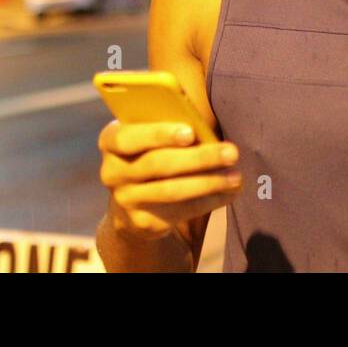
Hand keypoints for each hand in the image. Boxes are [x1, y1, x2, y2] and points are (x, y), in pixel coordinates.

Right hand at [98, 120, 241, 241]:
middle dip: (199, 158)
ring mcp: (125, 200)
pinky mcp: (142, 222)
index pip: (128, 137)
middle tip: (232, 152)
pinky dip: (208, 201)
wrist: (134, 198)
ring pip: (171, 191)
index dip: (159, 134)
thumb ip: (168, 124)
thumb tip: (203, 125)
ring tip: (236, 176)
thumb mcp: (151, 134)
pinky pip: (180, 211)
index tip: (190, 132)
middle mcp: (111, 171)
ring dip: (209, 183)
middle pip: (157, 164)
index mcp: (111, 140)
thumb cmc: (152, 151)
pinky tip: (229, 192)